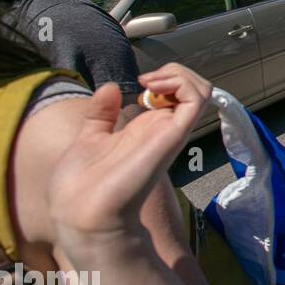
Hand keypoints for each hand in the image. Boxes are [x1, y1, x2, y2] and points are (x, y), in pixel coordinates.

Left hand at [46, 64, 211, 249]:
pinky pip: (196, 101)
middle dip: (175, 72)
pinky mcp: (173, 136)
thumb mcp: (89, 137)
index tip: (137, 84)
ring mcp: (171, 133)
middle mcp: (164, 130)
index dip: (163, 79)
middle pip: (196, 89)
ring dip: (180, 75)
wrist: (81, 211)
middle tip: (147, 81)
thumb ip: (102, 114)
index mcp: (147, 129)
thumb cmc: (82, 185)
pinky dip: (181, 84)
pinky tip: (152, 89)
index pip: (177, 95)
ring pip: (203, 90)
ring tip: (151, 82)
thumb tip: (111, 87)